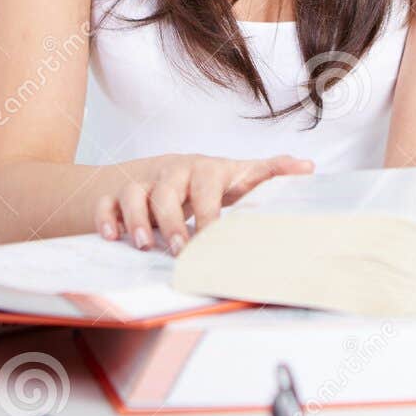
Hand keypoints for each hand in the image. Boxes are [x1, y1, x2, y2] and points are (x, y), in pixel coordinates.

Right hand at [95, 153, 313, 254]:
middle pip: (169, 190)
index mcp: (206, 170)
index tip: (214, 235)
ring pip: (135, 194)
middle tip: (182, 249)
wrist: (160, 170)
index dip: (211, 210)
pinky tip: (113, 237)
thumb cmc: (207, 180)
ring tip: (147, 246)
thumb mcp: (238, 175)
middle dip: (174, 220)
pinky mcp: (118, 193)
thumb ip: (269, 172)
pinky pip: (107, 203)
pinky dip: (107, 219)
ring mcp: (144, 182)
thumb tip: (309, 166)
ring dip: (140, 221)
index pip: (210, 184)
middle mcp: (173, 172)